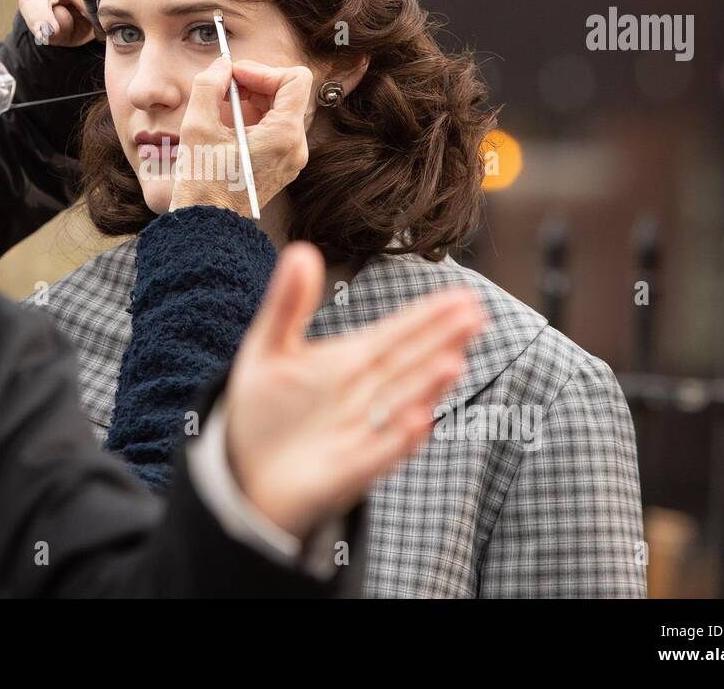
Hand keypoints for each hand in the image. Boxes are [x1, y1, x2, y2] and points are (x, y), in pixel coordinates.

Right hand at [168, 57, 312, 216]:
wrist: (207, 227)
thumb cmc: (202, 183)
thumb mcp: (197, 126)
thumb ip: (209, 85)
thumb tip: (222, 65)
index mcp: (284, 136)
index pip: (295, 79)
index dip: (263, 70)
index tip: (234, 77)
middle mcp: (296, 147)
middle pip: (286, 93)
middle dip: (253, 84)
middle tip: (222, 87)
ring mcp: (290, 158)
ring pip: (279, 109)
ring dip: (250, 100)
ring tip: (219, 107)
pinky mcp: (280, 165)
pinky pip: (273, 129)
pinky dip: (252, 118)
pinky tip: (226, 126)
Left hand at [223, 242, 484, 538]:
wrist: (248, 473)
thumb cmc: (266, 410)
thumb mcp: (269, 349)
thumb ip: (288, 303)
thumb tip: (301, 249)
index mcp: (352, 362)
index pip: (397, 334)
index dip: (428, 316)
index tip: (463, 295)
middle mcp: (366, 396)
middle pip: (408, 363)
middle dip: (440, 341)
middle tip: (476, 316)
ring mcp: (360, 433)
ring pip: (399, 405)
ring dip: (425, 387)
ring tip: (454, 362)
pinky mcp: (346, 470)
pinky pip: (376, 453)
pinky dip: (396, 439)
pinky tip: (418, 420)